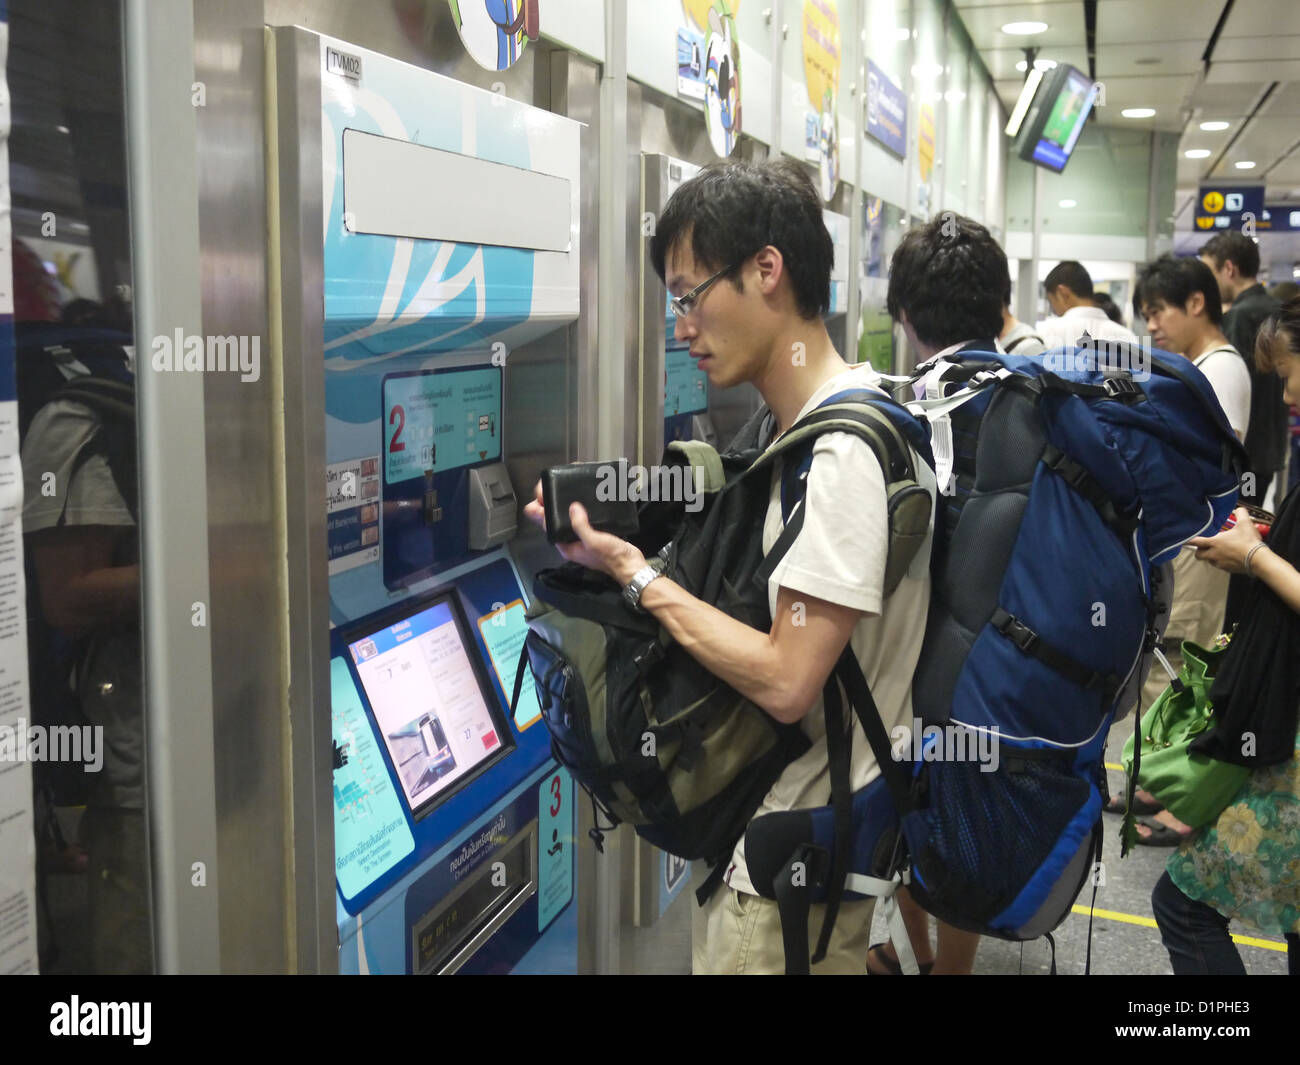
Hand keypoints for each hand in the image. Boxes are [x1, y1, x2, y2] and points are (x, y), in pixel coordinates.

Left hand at [522, 480, 646, 583]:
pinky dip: (579, 510)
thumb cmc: (611, 557)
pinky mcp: (595, 535)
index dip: (540, 512)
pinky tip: (581, 500)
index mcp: (567, 546)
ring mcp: (583, 539)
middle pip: (555, 522)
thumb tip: (572, 507)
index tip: (538, 497)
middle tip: (547, 489)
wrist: (632, 565)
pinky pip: (582, 520)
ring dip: (563, 507)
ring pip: (568, 520)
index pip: (548, 526)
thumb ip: (580, 525)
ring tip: (560, 490)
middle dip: (549, 507)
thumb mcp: (593, 541)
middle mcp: (572, 543)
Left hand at [1187, 507, 1263, 573]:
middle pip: (1198, 554)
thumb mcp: (1245, 523)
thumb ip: (1240, 513)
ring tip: (1218, 551)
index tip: (1184, 540)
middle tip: (1204, 546)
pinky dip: (1221, 562)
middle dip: (1199, 551)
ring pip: (1209, 561)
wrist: (1258, 559)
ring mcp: (1220, 563)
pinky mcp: (1227, 569)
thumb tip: (1239, 510)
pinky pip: (1219, 566)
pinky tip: (1228, 557)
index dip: (1188, 540)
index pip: (1195, 541)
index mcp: (1214, 542)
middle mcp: (1214, 554)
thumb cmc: (1249, 542)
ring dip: (1210, 556)